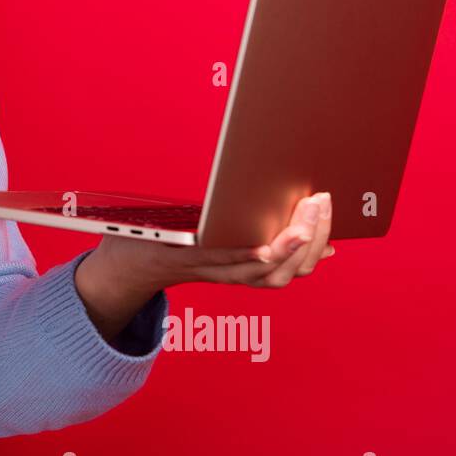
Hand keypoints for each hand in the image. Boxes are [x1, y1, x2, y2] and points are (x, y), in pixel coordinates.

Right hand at [74, 193, 335, 341]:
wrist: (131, 271)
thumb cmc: (139, 240)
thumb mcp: (143, 221)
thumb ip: (170, 208)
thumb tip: (189, 178)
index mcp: (184, 255)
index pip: (221, 258)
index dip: (249, 254)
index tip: (270, 244)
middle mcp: (213, 272)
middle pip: (266, 270)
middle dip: (296, 240)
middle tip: (313, 202)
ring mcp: (229, 277)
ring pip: (279, 276)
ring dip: (307, 245)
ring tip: (320, 209)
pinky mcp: (240, 274)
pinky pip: (281, 274)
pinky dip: (306, 258)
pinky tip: (324, 242)